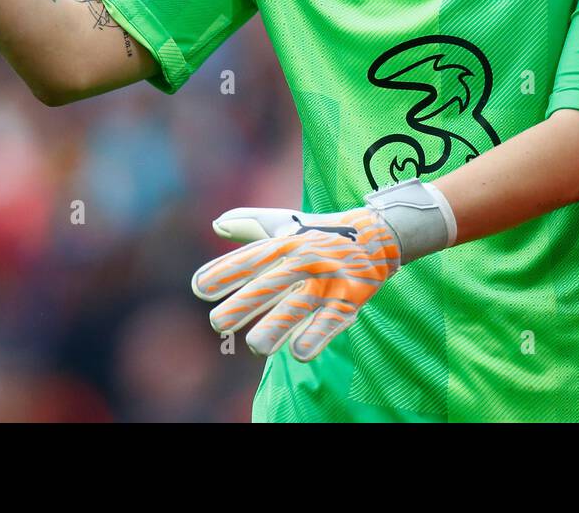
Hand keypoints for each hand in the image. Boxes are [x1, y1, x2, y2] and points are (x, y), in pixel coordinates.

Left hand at [192, 205, 400, 361]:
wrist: (380, 233)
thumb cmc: (323, 231)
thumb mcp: (288, 225)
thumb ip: (251, 224)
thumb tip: (216, 224)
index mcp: (287, 241)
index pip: (252, 257)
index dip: (226, 271)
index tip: (199, 287)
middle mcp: (306, 258)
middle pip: (273, 282)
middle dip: (245, 302)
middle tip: (217, 322)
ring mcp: (329, 278)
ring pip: (301, 304)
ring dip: (278, 325)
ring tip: (255, 346)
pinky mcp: (351, 296)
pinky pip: (332, 319)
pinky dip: (317, 335)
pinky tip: (299, 354)